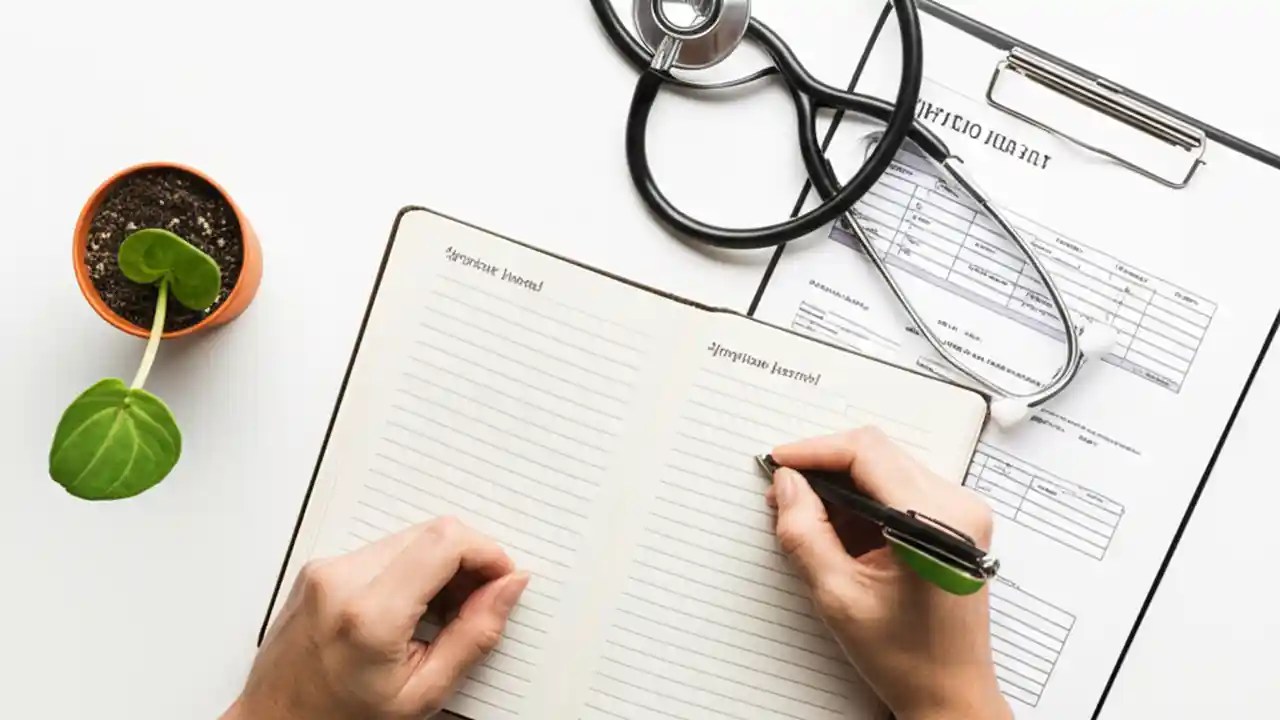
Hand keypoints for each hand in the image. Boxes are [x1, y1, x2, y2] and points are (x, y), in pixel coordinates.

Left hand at [224, 517, 529, 719]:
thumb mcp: (422, 695)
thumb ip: (474, 636)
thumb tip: (508, 587)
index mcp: (369, 614)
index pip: (446, 542)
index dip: (488, 554)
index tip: (501, 580)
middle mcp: (341, 580)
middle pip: (432, 532)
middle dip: (468, 561)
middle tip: (476, 604)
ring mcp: (325, 570)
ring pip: (410, 537)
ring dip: (440, 566)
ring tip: (441, 615)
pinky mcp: (319, 569)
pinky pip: (383, 549)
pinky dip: (411, 571)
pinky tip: (412, 610)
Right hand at [767, 428, 1011, 719]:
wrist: (951, 694)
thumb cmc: (908, 658)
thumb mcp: (839, 597)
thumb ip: (806, 534)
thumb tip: (788, 485)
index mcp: (937, 521)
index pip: (868, 453)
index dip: (815, 451)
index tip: (780, 462)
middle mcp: (958, 507)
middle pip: (877, 455)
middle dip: (824, 469)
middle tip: (784, 494)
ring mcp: (961, 514)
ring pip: (885, 469)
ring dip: (842, 487)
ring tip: (807, 520)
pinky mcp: (954, 523)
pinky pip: (899, 490)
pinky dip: (862, 502)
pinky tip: (838, 532)